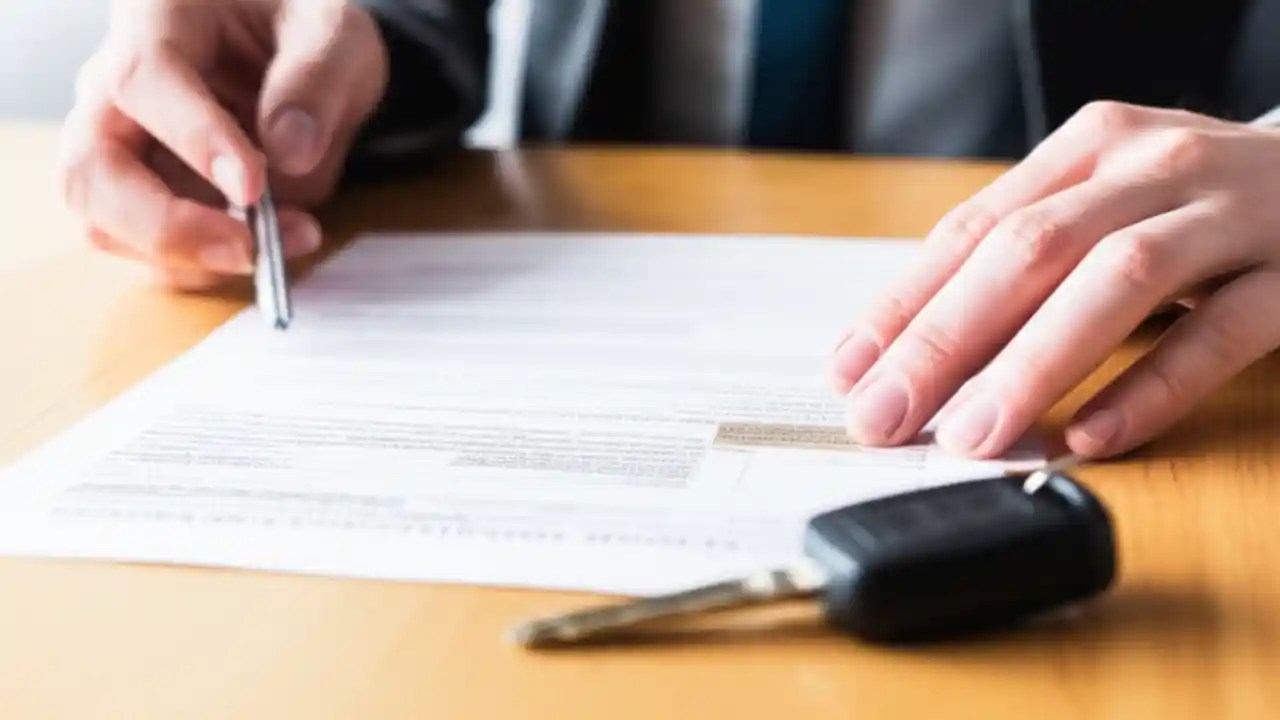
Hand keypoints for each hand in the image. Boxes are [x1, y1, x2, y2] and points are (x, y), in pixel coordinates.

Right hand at [59, 0, 388, 289]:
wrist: (295, 55)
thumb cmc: (301, 30)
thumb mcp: (334, 33)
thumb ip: (317, 81)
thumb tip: (289, 153)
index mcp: (156, 20)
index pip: (143, 81)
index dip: (192, 140)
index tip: (252, 188)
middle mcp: (114, 88)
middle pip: (90, 171)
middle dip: (166, 226)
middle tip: (250, 247)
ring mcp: (121, 149)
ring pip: (108, 226)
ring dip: (195, 255)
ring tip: (287, 240)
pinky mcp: (144, 198)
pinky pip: (150, 251)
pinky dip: (207, 265)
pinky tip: (272, 245)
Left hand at [830, 102, 1279, 458]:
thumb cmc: (1198, 208)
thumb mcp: (1104, 207)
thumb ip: (1020, 262)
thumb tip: (906, 352)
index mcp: (1088, 150)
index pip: (972, 230)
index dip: (905, 305)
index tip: (850, 373)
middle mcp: (1151, 168)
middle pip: (1028, 252)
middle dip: (945, 341)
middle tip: (886, 416)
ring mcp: (1228, 215)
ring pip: (1118, 281)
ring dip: (1034, 364)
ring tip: (974, 434)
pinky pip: (1221, 332)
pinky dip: (1152, 386)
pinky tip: (1094, 434)